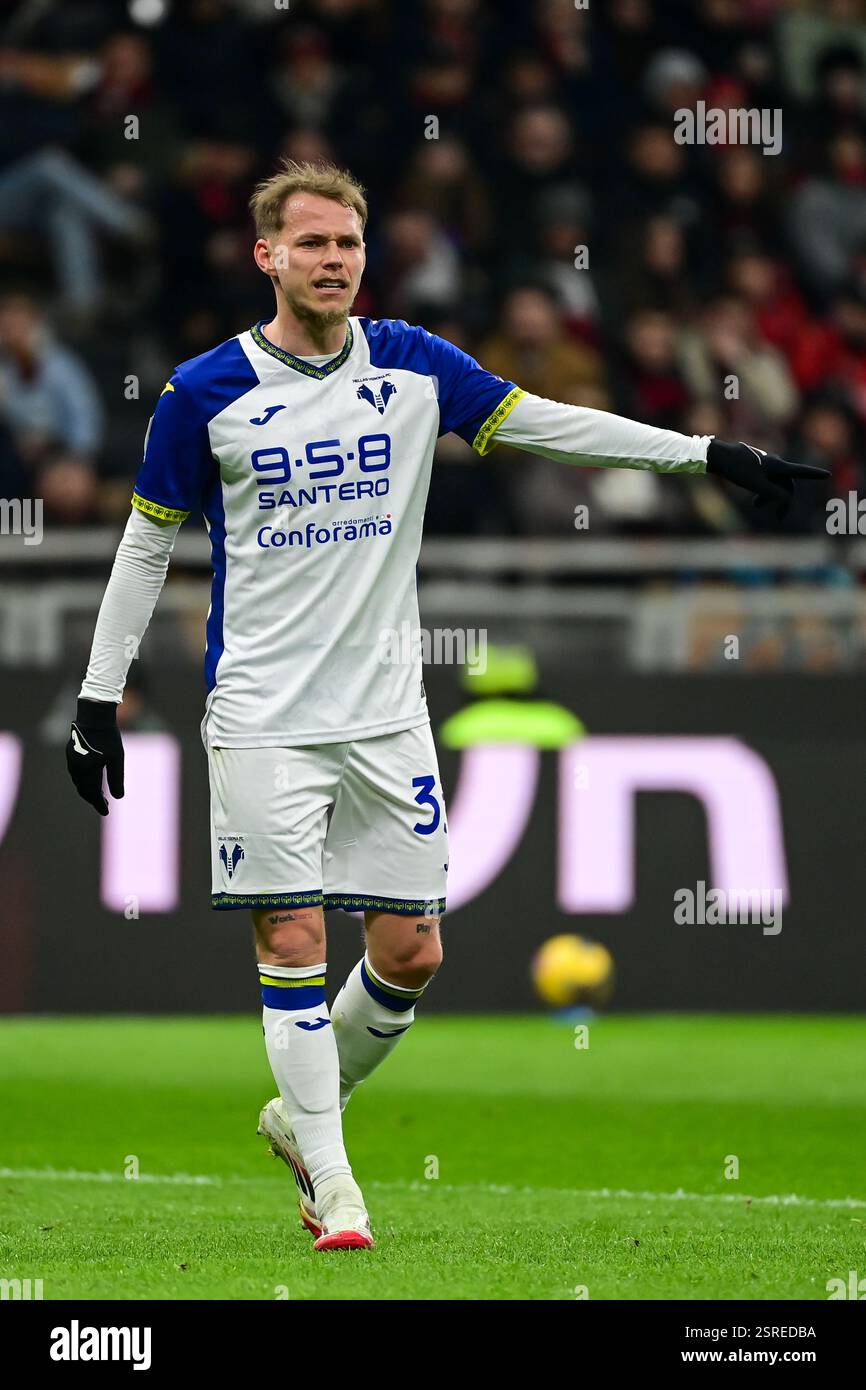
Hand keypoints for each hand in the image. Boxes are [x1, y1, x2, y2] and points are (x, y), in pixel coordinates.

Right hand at [65, 699, 123, 815]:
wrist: (94, 715)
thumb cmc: (108, 737)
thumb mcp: (116, 758)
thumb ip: (116, 778)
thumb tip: (119, 797)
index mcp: (86, 771)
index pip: (92, 794)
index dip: (99, 804)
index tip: (106, 812)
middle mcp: (75, 767)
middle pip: (83, 790)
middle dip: (94, 799)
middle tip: (105, 805)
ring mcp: (72, 759)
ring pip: (78, 781)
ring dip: (88, 790)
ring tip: (99, 794)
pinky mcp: (71, 752)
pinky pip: (76, 772)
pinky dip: (84, 780)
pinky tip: (91, 778)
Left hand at [706, 440, 829, 517]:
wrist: (719, 457)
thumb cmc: (737, 470)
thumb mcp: (756, 485)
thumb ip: (774, 494)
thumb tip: (788, 500)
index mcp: (777, 465)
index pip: (799, 471)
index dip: (813, 474)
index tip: (827, 475)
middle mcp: (774, 463)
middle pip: (786, 484)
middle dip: (783, 501)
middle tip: (778, 518)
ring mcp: (765, 464)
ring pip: (775, 483)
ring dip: (770, 497)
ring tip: (756, 506)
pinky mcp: (757, 466)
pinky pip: (767, 481)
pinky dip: (764, 492)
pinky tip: (754, 500)